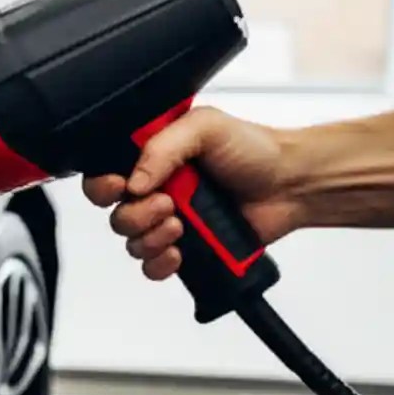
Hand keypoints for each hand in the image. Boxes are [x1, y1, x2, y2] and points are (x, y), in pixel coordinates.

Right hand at [82, 106, 302, 280]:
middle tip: (167, 204)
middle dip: (134, 214)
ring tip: (181, 225)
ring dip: (150, 237)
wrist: (291, 185)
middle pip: (113, 213)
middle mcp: (154, 190)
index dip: (102, 185)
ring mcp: (168, 221)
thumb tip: (134, 180)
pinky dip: (160, 264)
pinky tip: (179, 251)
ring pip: (131, 242)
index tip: (121, 185)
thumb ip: (162, 146)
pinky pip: (152, 267)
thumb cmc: (253, 150)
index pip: (103, 174)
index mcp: (150, 157)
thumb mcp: (205, 127)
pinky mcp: (185, 249)